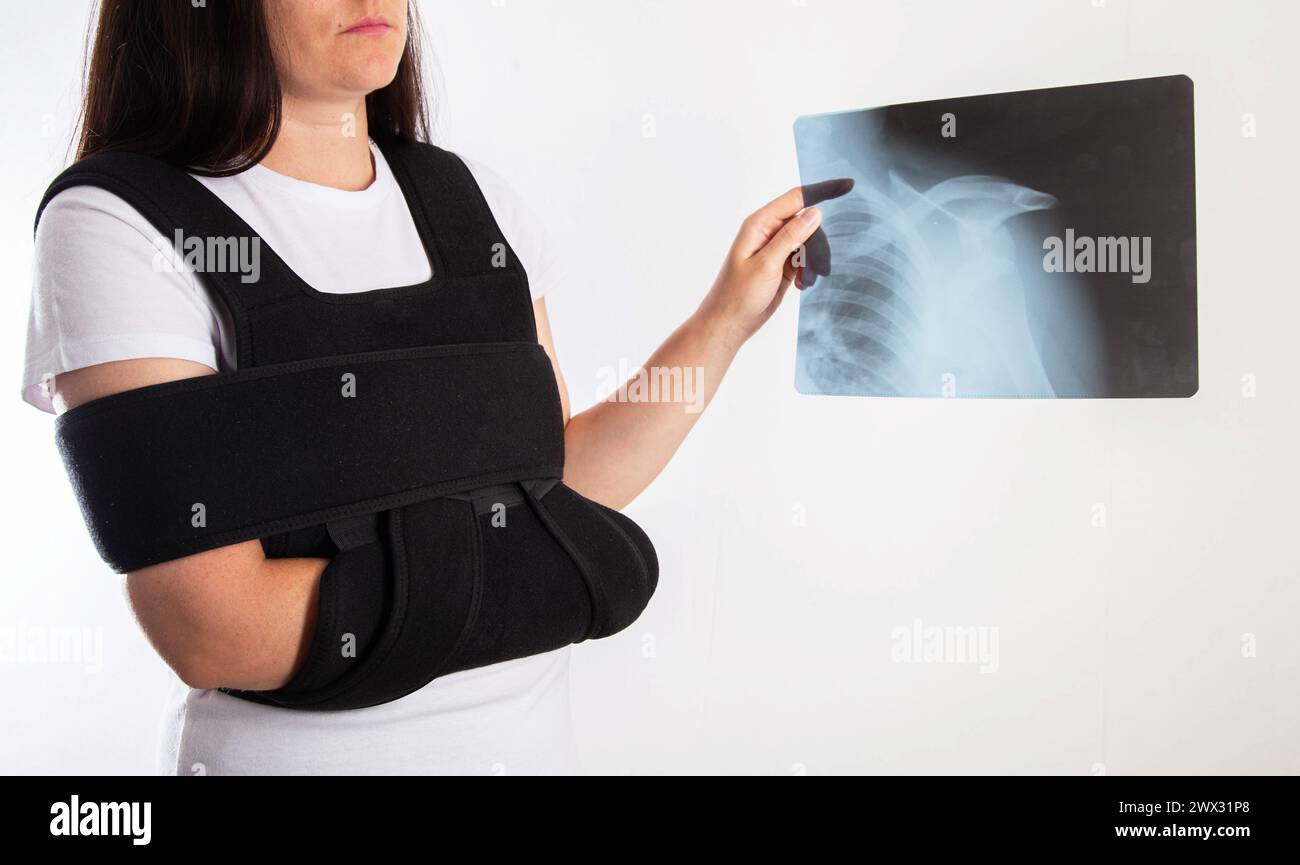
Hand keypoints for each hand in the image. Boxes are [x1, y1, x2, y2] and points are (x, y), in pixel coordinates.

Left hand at [695, 179, 853, 350]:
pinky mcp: (781, 264)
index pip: (796, 198)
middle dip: (818, 243)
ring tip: (805, 281)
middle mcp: (767, 232)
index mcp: (759, 224)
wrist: (728, 324)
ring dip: (813, 260)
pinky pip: (804, 258)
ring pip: (808, 242)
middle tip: (818, 268)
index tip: (848, 185)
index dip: (823, 190)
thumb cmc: (738, 296)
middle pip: (807, 223)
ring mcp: (775, 248)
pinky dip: (808, 270)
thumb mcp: (767, 265)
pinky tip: (802, 285)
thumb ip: (790, 237)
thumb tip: (815, 212)